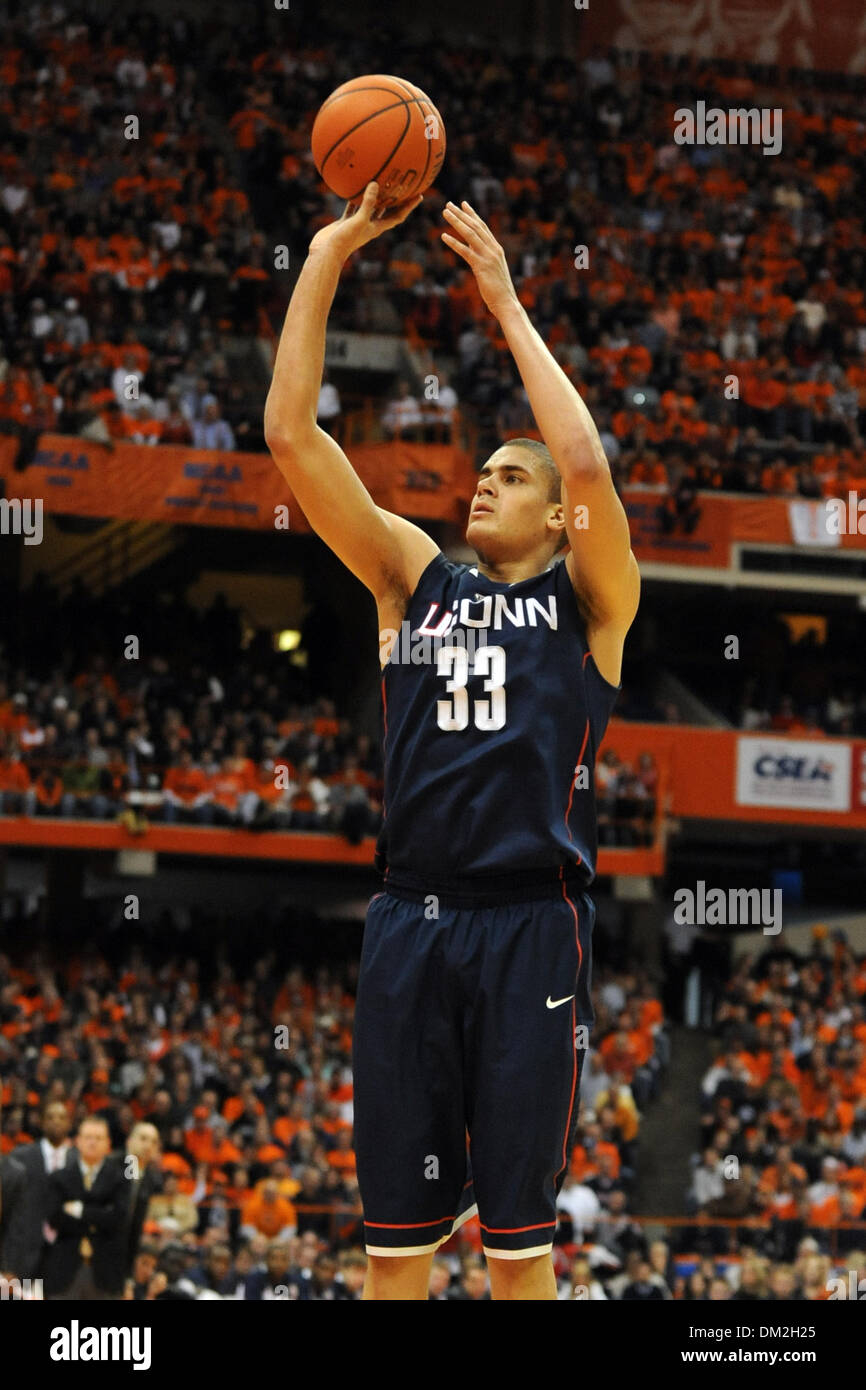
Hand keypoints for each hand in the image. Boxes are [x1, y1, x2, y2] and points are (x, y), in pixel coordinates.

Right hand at [309, 181, 423, 260]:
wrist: (326, 253)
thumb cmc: (345, 240)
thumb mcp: (359, 221)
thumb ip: (368, 204)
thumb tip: (376, 183)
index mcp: (377, 228)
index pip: (398, 216)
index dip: (409, 206)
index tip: (419, 195)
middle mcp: (370, 225)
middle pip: (387, 211)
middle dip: (395, 199)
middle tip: (402, 184)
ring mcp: (358, 223)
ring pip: (370, 207)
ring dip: (375, 195)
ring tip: (381, 180)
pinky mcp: (346, 221)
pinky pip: (353, 206)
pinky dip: (355, 196)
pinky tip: (354, 185)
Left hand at [441, 201, 517, 318]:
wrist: (507, 302)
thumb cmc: (499, 290)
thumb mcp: (491, 270)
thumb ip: (483, 258)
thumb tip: (473, 252)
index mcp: (496, 248)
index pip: (483, 227)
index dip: (472, 214)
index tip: (463, 204)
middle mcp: (493, 249)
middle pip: (475, 226)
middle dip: (461, 214)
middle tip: (448, 204)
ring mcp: (487, 257)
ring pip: (470, 234)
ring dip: (456, 222)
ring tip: (445, 213)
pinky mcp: (481, 267)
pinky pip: (465, 251)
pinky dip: (454, 242)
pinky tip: (443, 236)